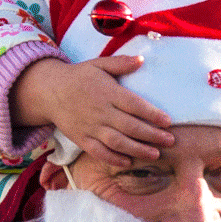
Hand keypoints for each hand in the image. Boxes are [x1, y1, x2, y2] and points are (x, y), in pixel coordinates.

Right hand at [13, 56, 173, 165]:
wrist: (50, 91)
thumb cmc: (79, 77)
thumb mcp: (99, 64)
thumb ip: (120, 63)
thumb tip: (142, 59)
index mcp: (108, 92)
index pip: (134, 105)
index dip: (152, 114)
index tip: (168, 121)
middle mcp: (101, 111)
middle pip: (130, 126)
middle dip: (152, 135)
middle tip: (170, 141)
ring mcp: (91, 127)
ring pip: (118, 142)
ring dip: (138, 150)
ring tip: (155, 154)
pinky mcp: (82, 139)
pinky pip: (99, 152)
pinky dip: (114, 158)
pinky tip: (129, 161)